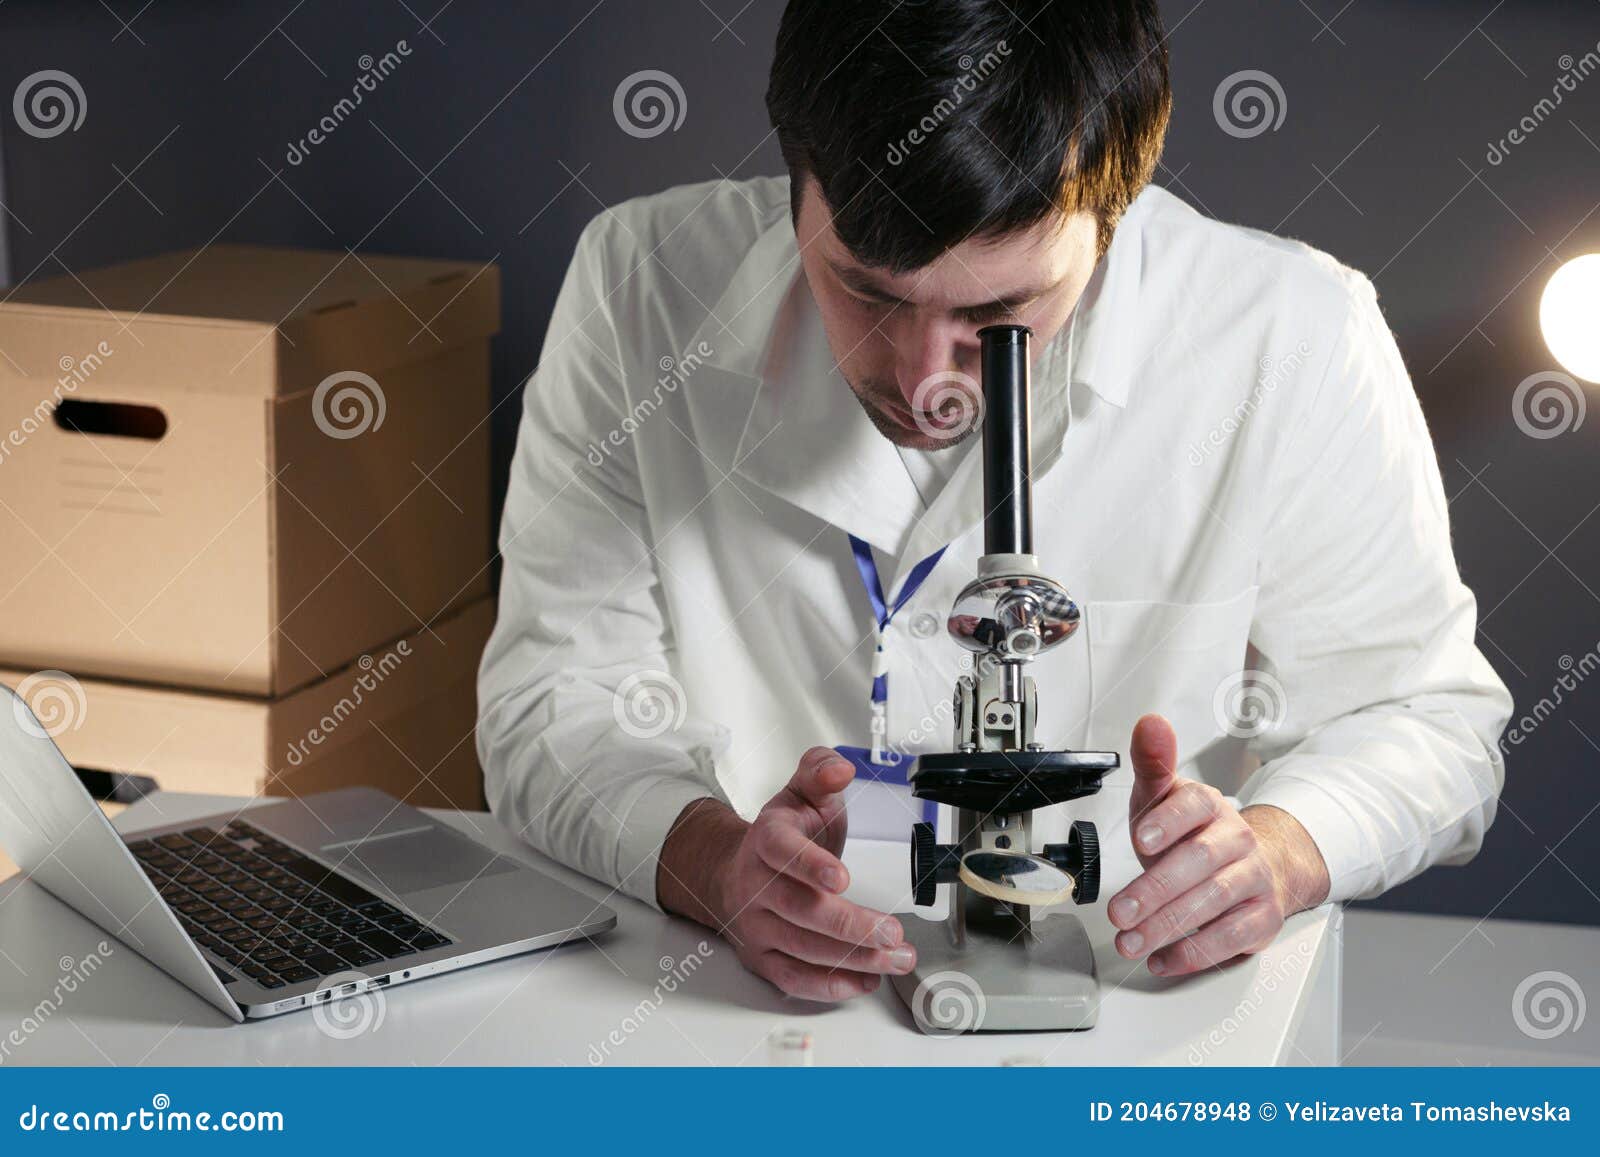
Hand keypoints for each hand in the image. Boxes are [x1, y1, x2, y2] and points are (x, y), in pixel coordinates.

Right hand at [656, 747, 915, 1000]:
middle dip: (851, 925)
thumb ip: (821, 773)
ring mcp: (757, 926)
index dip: (810, 865)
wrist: (736, 870)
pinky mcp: (763, 957)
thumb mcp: (801, 793)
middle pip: (801, 910)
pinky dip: (831, 985)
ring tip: (896, 956)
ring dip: (854, 958)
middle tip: (892, 932)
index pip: (783, 852)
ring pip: (803, 949)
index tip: (842, 877)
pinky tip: (866, 979)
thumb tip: (840, 769)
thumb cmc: (781, 834)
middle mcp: (756, 886)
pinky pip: (794, 979)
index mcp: (766, 840)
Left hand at [1107, 714, 1329, 976]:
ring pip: (1214, 902)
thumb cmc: (1196, 834)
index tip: (1140, 839)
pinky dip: (1194, 952)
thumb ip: (1152, 764)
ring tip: (1130, 940)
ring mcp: (1253, 880)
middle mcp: (1236, 841)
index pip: (1194, 806)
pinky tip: (1162, 959)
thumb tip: (1150, 724)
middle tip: (1119, 911)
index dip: (1168, 821)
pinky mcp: (1261, 919)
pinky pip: (1231, 938)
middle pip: (1199, 862)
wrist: (1258, 863)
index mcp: (1210, 808)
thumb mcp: (1165, 797)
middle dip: (1155, 889)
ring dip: (1168, 925)